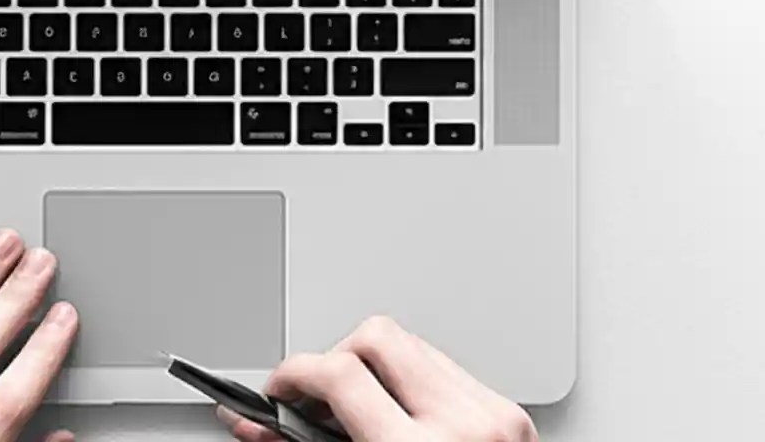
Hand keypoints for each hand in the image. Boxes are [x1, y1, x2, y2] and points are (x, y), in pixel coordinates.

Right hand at [217, 316, 536, 441]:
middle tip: (316, 395)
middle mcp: (462, 426)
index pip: (340, 375)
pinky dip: (411, 381)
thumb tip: (256, 427)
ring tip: (360, 410)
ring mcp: (492, 415)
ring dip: (374, 368)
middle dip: (333, 359)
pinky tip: (401, 415)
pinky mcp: (509, 413)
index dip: (294, 374)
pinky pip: (445, 366)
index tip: (279, 388)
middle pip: (375, 337)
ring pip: (411, 343)